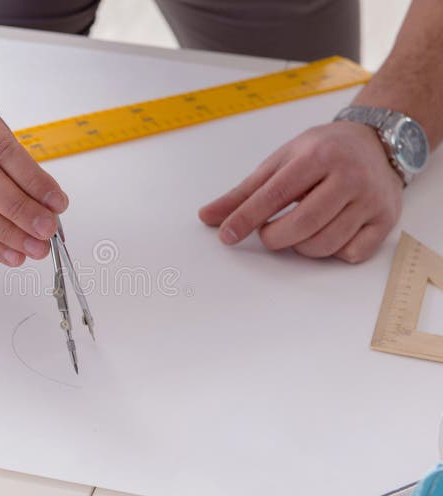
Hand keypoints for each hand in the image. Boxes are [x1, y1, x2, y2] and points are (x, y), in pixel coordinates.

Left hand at [199, 121, 403, 262]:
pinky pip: (350, 254)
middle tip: (268, 233)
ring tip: (298, 229)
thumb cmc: (321, 152)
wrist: (376, 142)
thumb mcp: (280, 161)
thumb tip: (207, 217)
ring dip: (300, 246)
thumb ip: (244, 192)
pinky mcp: (386, 220)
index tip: (226, 236)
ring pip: (324, 245)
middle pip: (301, 226)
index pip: (275, 195)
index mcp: (319, 156)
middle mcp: (350, 177)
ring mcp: (371, 200)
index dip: (247, 218)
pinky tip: (327, 231)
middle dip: (274, 237)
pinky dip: (332, 251)